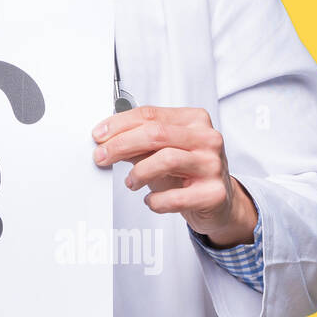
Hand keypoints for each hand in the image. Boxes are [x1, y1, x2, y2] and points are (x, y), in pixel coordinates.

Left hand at [90, 106, 258, 247]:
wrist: (218, 201)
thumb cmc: (186, 172)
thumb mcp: (161, 150)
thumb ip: (138, 142)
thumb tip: (106, 139)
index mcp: (194, 120)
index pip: (150, 115)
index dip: (119, 124)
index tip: (98, 135)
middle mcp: (207, 138)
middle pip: (156, 134)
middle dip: (121, 144)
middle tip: (101, 156)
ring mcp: (213, 165)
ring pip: (167, 159)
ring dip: (139, 172)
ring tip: (130, 182)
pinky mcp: (214, 193)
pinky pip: (176, 197)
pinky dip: (156, 201)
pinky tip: (151, 200)